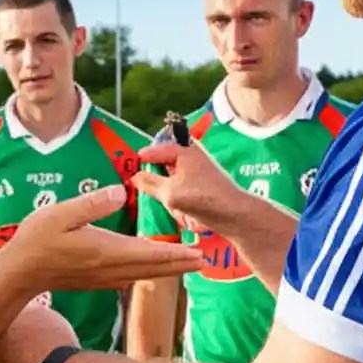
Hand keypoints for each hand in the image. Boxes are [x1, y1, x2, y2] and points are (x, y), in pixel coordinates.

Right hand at [0, 185, 202, 295]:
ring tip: (186, 265)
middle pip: (153, 267)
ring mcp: (103, 277)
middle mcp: (110, 267)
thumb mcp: (61, 213)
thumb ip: (93, 202)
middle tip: (204, 260)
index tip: (198, 253)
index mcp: (106, 249)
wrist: (19, 274)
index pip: (149, 253)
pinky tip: (151, 271)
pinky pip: (130, 277)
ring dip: (167, 270)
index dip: (176, 254)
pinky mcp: (96, 280)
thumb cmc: (36, 240)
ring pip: (143, 274)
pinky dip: (147, 272)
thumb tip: (123, 191)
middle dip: (180, 264)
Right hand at [131, 141, 248, 236]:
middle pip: (163, 162)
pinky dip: (177, 197)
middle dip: (156, 177)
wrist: (234, 214)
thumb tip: (134, 177)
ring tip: (170, 203)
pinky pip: (180, 186)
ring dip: (167, 191)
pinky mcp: (201, 183)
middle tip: (148, 188)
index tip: (128, 169)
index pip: (155, 148)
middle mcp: (191, 154)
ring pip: (171, 177)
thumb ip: (149, 183)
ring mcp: (197, 168)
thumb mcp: (169, 193)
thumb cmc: (202, 199)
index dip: (142, 158)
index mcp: (183, 149)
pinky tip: (180, 211)